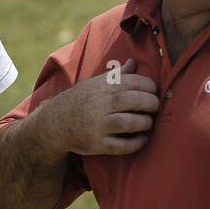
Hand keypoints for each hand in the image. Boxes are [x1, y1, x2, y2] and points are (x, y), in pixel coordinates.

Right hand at [40, 58, 158, 156]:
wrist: (53, 124)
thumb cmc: (79, 101)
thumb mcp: (93, 84)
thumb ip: (115, 76)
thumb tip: (134, 62)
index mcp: (100, 87)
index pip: (131, 82)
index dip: (148, 86)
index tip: (154, 91)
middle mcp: (98, 105)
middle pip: (132, 101)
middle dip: (150, 103)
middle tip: (156, 107)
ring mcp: (96, 126)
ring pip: (128, 123)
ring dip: (145, 123)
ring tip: (148, 122)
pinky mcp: (95, 144)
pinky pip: (120, 146)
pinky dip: (136, 143)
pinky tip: (142, 139)